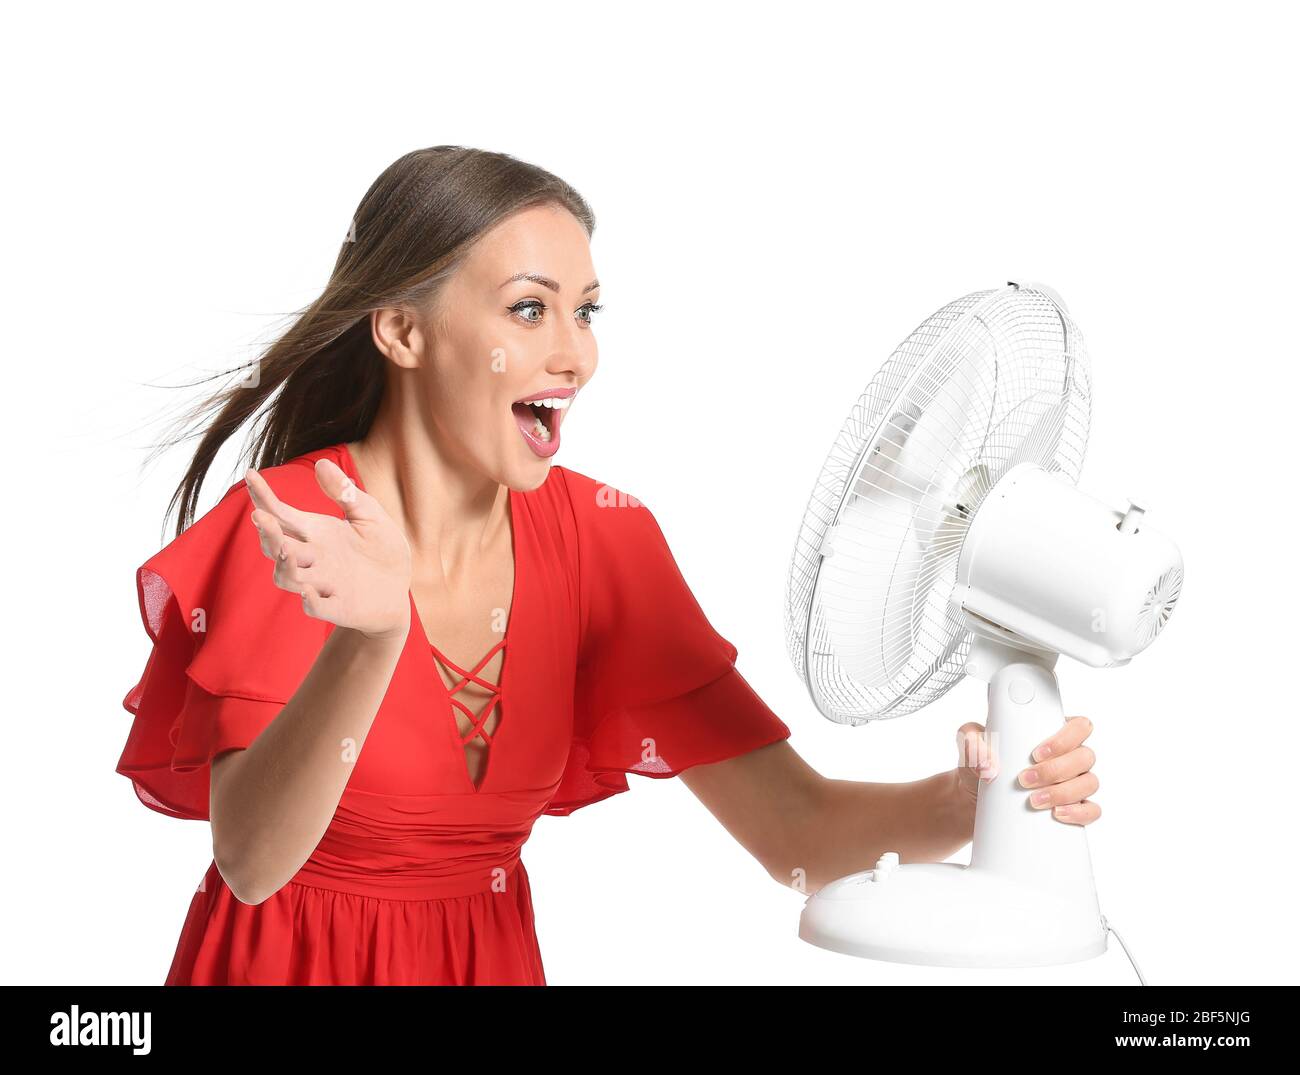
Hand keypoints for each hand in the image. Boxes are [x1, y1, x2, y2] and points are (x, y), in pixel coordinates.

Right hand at [245, 458, 412, 641]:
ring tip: (286, 549)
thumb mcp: (369, 516)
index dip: (264, 497)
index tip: (251, 475)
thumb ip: (346, 493)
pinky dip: (310, 602)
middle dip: (267, 533)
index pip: (282, 514)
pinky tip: (308, 593)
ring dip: (284, 566)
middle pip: (276, 546)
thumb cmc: (381, 551)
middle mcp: (313, 558)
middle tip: (260, 517)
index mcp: (317, 532)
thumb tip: (321, 462)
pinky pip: (316, 608)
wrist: (398, 592)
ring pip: (287, 578)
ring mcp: (322, 583)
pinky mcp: (337, 606)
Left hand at [954, 716, 1100, 825]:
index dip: (1065, 738)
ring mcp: (1074, 782)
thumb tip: (988, 765)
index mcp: (1051, 732)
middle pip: (1085, 756)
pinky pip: (1092, 810)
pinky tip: (1058, 814)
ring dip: (1063, 792)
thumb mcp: (970, 746)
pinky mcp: (1074, 808)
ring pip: (1089, 783)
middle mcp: (1068, 756)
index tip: (1036, 752)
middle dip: (1055, 770)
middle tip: (1025, 779)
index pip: (1078, 726)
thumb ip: (971, 742)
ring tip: (1033, 800)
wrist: (974, 800)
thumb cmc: (980, 764)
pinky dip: (1079, 813)